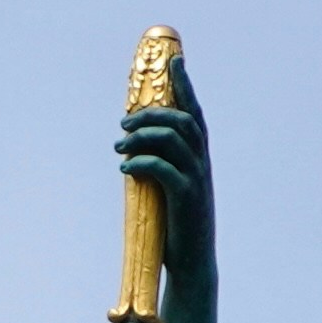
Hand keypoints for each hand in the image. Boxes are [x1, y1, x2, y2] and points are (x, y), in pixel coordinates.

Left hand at [114, 84, 212, 280]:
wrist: (191, 262)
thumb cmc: (176, 224)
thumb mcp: (170, 188)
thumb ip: (161, 163)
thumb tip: (133, 145)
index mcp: (199, 158)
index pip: (195, 113)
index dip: (186, 85)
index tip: (176, 61)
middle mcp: (202, 163)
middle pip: (183, 120)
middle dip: (151, 112)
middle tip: (123, 121)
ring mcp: (197, 180)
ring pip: (175, 139)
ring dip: (142, 136)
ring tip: (118, 146)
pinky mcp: (186, 198)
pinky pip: (165, 169)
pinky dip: (142, 163)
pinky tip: (125, 169)